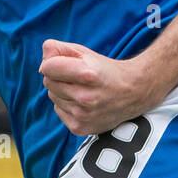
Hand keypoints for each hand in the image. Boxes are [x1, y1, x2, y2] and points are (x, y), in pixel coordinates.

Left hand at [38, 39, 157, 136]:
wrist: (133, 93)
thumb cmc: (105, 70)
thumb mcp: (85, 52)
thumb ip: (60, 49)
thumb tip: (44, 56)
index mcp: (88, 74)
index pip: (48, 67)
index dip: (52, 63)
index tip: (63, 63)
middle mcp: (85, 97)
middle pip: (48, 82)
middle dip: (58, 76)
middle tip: (76, 76)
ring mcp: (83, 115)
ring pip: (52, 96)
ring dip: (62, 91)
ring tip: (82, 89)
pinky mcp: (80, 128)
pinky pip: (58, 110)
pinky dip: (66, 105)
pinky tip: (82, 102)